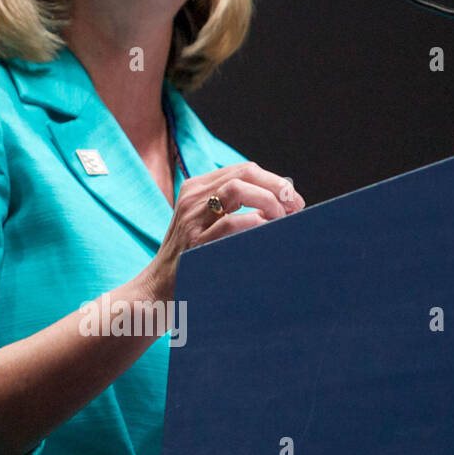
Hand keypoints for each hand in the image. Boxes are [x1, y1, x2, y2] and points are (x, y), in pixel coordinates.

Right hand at [148, 162, 305, 297]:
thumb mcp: (209, 223)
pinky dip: (256, 225)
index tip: (293, 200)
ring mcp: (191, 217)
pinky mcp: (194, 240)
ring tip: (279, 221)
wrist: (159, 285)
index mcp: (196, 188)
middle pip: (244, 173)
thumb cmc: (193, 256)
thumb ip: (238, 209)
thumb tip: (283, 202)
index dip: (275, 182)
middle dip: (276, 188)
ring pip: (237, 190)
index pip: (244, 169)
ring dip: (268, 202)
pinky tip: (266, 235)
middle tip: (295, 208)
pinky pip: (231, 223)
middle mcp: (192, 196)